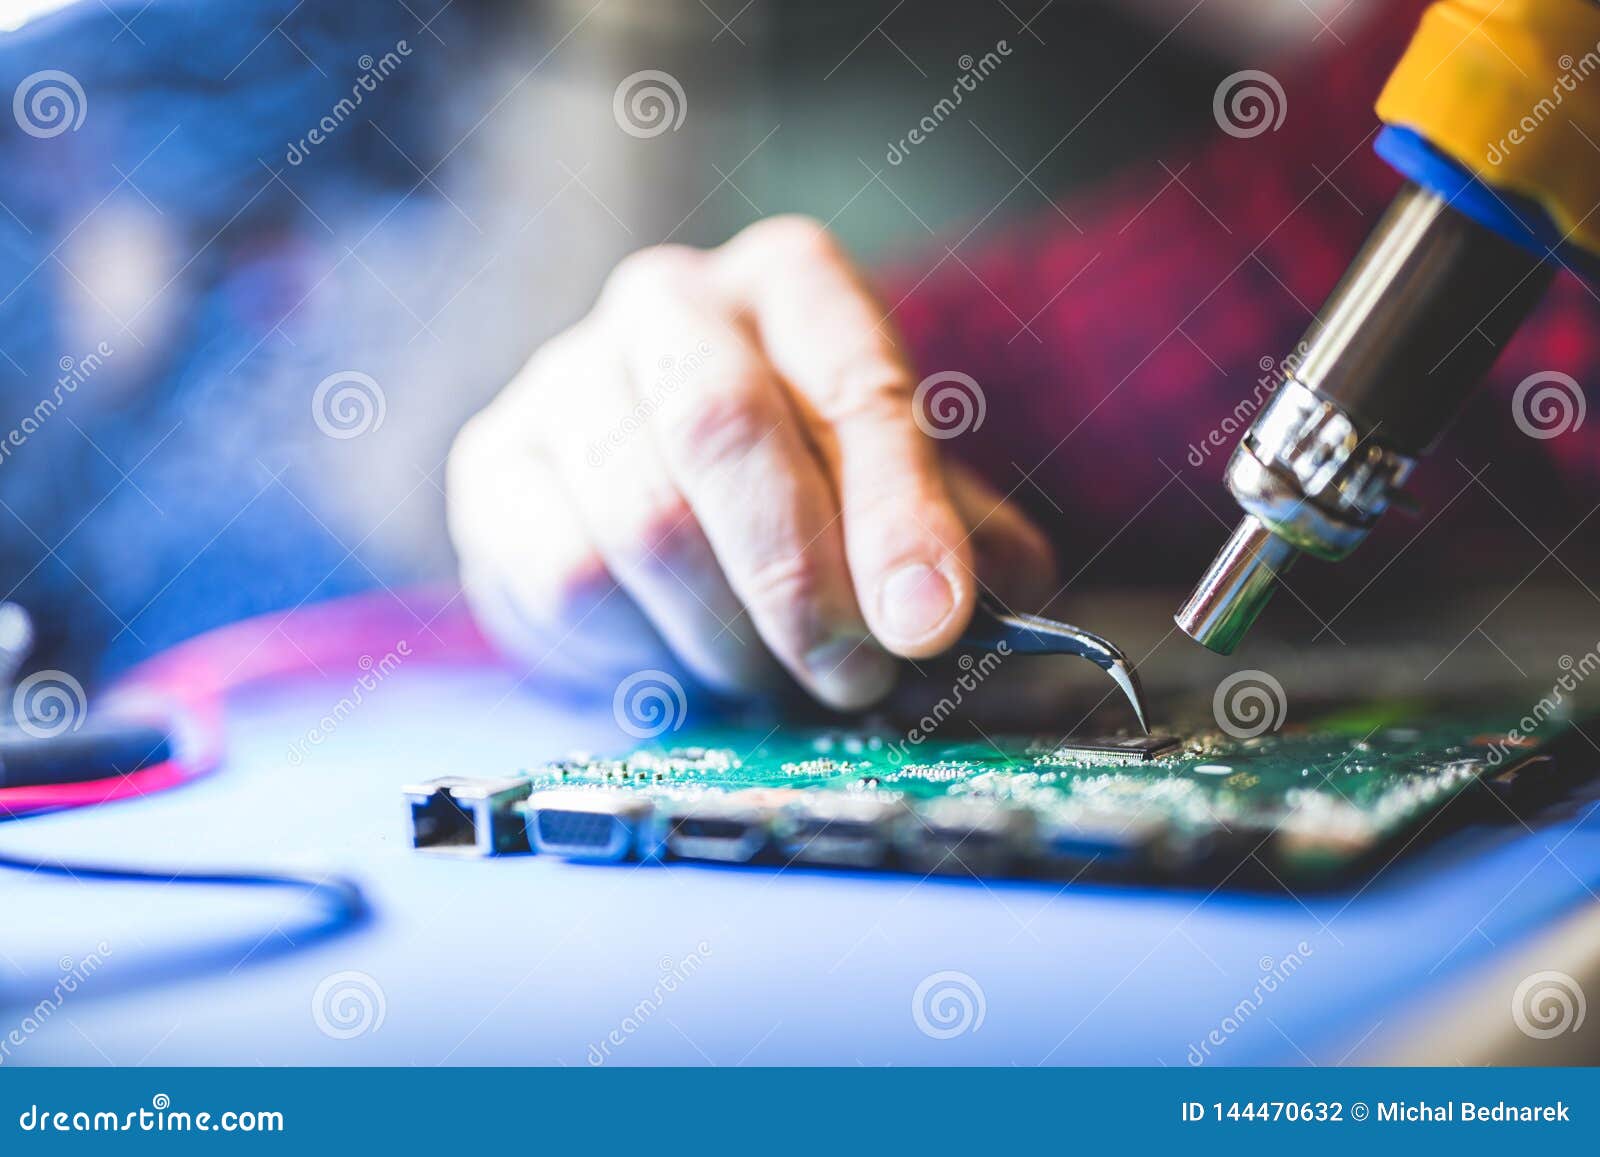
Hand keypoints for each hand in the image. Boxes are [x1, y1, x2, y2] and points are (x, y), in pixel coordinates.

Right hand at [447, 216, 1056, 708]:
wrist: (636, 505)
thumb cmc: (795, 497)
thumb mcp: (894, 502)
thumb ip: (957, 544)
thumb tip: (998, 613)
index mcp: (788, 284)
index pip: (850, 378)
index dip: (897, 510)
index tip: (929, 622)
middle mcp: (668, 303)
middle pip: (723, 424)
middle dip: (801, 577)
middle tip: (852, 677)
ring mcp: (564, 377)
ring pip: (644, 521)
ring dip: (728, 635)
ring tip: (771, 677)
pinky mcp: (491, 466)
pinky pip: (566, 580)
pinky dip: (641, 649)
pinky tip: (676, 657)